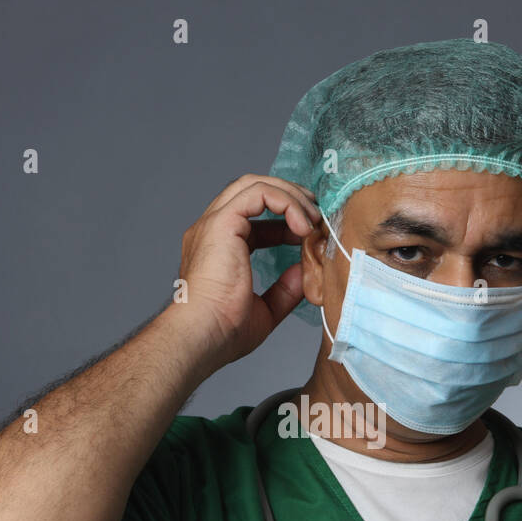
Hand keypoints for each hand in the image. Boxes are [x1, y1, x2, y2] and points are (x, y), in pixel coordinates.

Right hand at [178, 174, 321, 366]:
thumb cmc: (225, 331)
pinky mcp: (222, 221)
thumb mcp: (266, 310)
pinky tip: (303, 225)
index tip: (310, 235)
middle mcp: (212, 230)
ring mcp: (214, 223)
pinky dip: (286, 203)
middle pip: (252, 190)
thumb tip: (304, 273)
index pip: (253, 218)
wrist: (206, 335)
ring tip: (313, 218)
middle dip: (288, 196)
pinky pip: (259, 193)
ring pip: (255, 185)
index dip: (286, 221)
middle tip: (316, 214)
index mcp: (217, 247)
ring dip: (290, 196)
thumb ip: (285, 289)